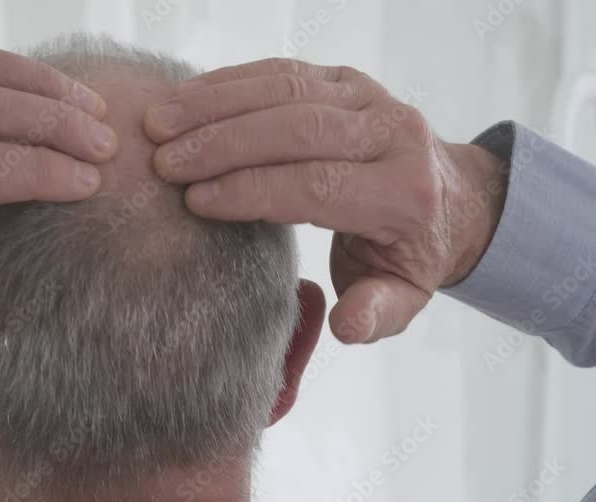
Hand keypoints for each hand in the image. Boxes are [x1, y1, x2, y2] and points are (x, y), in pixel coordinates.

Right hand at [144, 59, 507, 342]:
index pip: (318, 185)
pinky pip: (280, 72)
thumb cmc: (409, 254)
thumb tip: (346, 325)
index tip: (195, 201)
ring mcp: (368, 96)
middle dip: (223, 144)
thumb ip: (376, 312)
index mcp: (404, 192)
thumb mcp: (401, 295)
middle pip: (298, 129)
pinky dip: (226, 83)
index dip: (252, 190)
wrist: (447, 197)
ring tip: (158, 124)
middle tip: (164, 163)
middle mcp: (393, 133)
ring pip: (284, 89)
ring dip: (214, 105)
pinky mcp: (343, 78)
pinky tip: (183, 99)